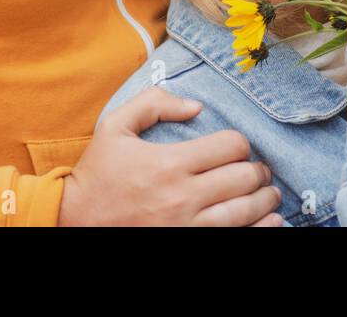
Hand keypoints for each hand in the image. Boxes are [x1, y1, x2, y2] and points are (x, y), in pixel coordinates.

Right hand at [59, 86, 284, 225]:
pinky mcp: (187, 243)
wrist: (77, 220)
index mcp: (169, 162)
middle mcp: (182, 196)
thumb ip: (153, 103)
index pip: (229, 146)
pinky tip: (270, 221)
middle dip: (258, 171)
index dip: (240, 143)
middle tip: (259, 170)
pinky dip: (260, 229)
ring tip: (269, 194)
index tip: (235, 147)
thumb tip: (195, 106)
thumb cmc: (98, 173)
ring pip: (245, 211)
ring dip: (265, 200)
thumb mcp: (115, 126)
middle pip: (243, 179)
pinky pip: (236, 237)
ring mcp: (187, 225)